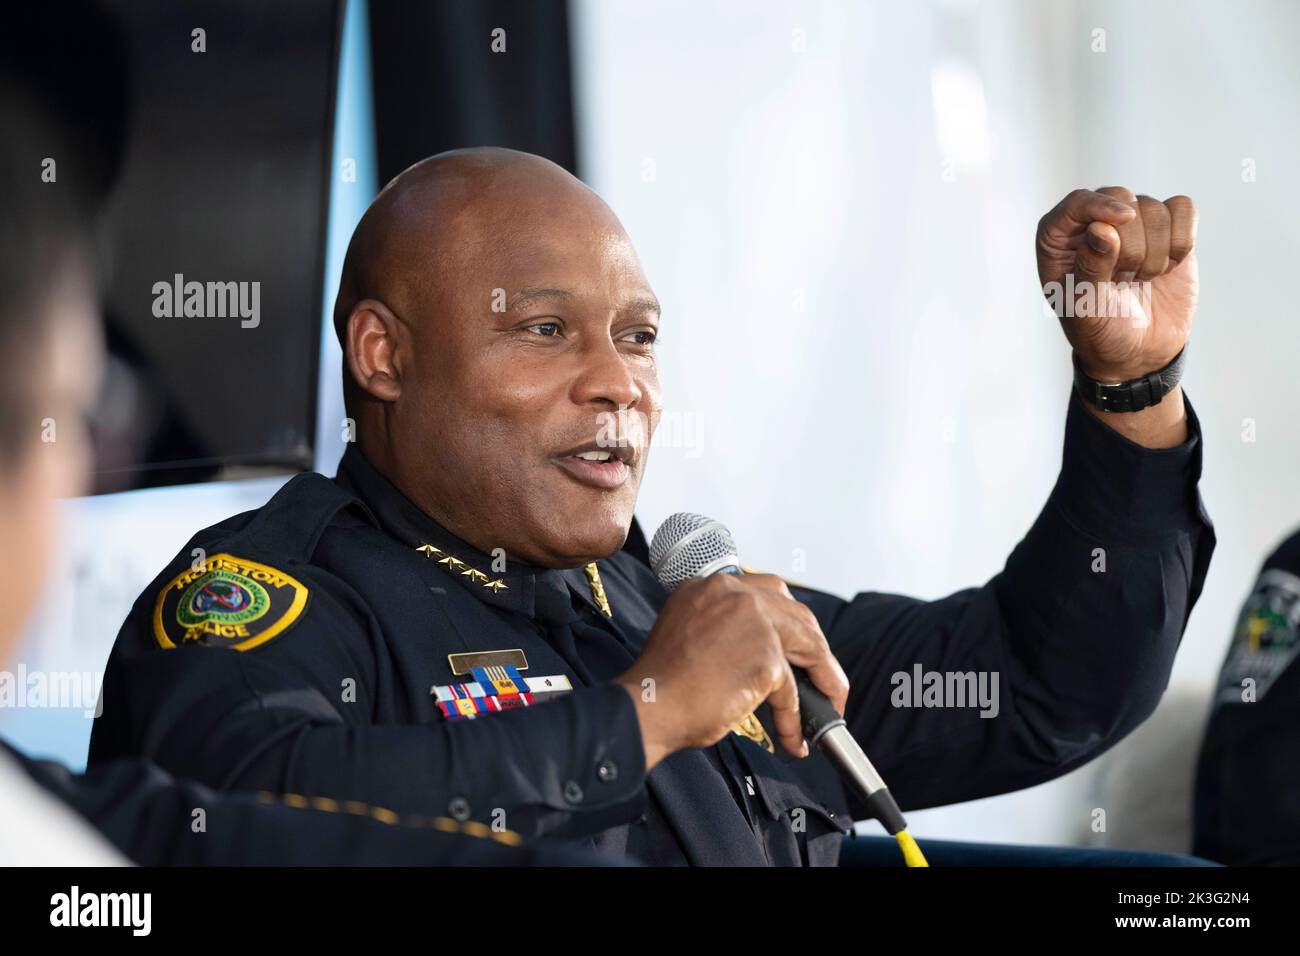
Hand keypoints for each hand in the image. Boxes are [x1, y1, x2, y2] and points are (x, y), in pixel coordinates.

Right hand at [615, 573, 848, 769]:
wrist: (646, 706)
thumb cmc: (660, 683)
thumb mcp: (689, 633)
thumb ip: (724, 628)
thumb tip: (764, 653)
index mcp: (711, 584)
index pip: (768, 592)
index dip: (788, 621)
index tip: (798, 646)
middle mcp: (734, 593)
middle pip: (796, 613)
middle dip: (814, 649)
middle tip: (821, 680)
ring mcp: (753, 622)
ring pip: (807, 646)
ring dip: (823, 680)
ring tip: (827, 707)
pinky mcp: (766, 657)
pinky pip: (791, 692)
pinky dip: (794, 718)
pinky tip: (792, 737)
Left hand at [1036, 187, 1197, 382]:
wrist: (1139, 350)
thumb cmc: (1101, 330)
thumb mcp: (1086, 309)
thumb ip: (1090, 269)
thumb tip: (1101, 228)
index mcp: (1059, 239)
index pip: (1077, 201)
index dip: (1100, 205)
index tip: (1121, 221)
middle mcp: (1094, 222)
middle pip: (1121, 200)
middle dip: (1131, 245)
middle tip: (1121, 280)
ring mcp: (1132, 223)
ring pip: (1154, 208)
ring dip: (1154, 254)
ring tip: (1138, 280)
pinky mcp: (1167, 228)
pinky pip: (1184, 210)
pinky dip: (1181, 242)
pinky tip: (1166, 268)